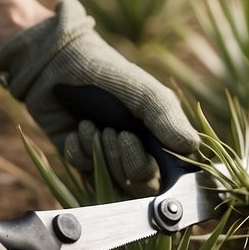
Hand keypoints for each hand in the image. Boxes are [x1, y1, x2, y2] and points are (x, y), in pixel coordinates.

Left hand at [0, 0, 198, 194]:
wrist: (56, 64)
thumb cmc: (107, 73)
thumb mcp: (143, 92)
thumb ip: (167, 118)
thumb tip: (192, 146)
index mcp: (160, 136)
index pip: (167, 175)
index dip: (149, 167)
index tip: (133, 137)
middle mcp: (139, 151)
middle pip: (140, 185)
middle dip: (123, 159)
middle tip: (112, 131)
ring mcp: (111, 157)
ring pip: (114, 183)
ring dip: (100, 153)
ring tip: (90, 124)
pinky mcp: (83, 159)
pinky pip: (84, 172)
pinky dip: (78, 151)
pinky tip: (75, 129)